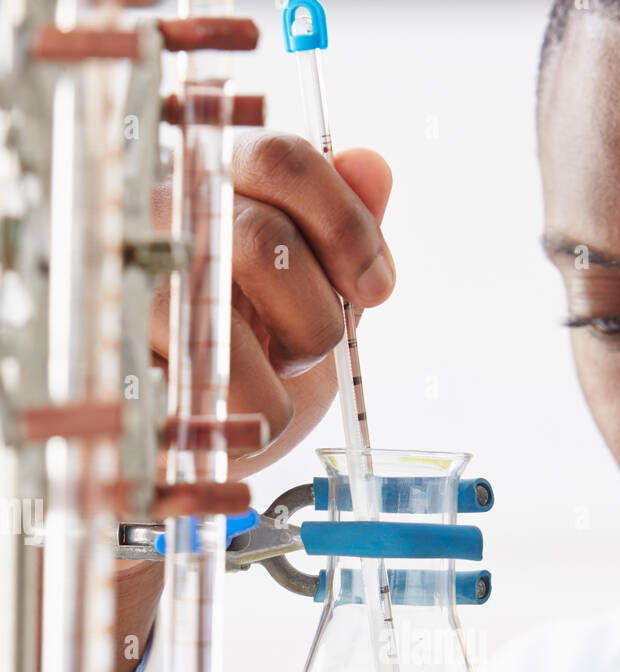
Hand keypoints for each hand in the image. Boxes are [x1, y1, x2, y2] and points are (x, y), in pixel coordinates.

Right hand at [150, 132, 395, 478]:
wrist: (195, 441)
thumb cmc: (253, 360)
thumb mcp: (311, 295)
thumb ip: (342, 234)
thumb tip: (372, 165)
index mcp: (216, 182)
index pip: (282, 160)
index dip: (346, 226)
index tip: (377, 289)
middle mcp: (162, 214)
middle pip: (266, 238)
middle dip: (317, 317)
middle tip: (309, 355)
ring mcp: (130, 280)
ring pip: (233, 313)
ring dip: (282, 374)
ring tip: (269, 391)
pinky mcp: (120, 350)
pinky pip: (208, 379)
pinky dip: (251, 412)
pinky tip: (238, 414)